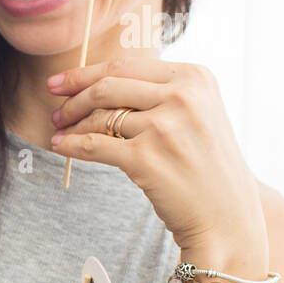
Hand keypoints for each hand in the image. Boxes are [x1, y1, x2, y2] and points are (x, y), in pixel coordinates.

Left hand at [49, 58, 268, 269]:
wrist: (227, 216)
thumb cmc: (205, 166)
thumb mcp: (198, 113)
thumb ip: (160, 92)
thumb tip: (99, 81)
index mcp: (195, 78)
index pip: (126, 66)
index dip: (85, 73)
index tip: (60, 82)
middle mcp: (183, 97)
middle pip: (107, 86)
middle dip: (73, 97)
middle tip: (56, 109)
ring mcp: (164, 127)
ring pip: (99, 117)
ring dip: (71, 124)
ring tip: (59, 130)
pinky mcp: (146, 159)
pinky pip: (93, 146)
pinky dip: (70, 145)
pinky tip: (60, 146)